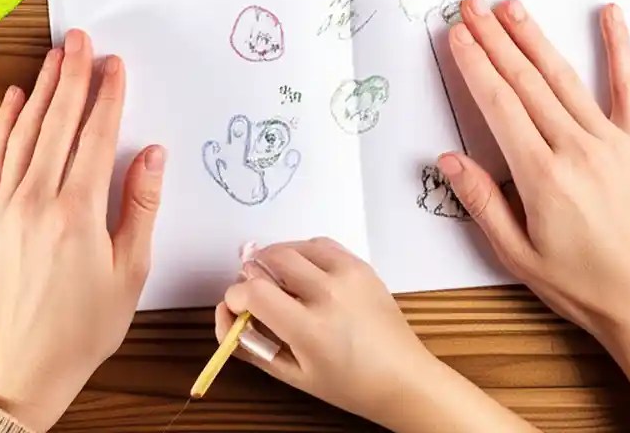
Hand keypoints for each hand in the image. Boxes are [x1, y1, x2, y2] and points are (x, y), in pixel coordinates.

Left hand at [0, 29, 165, 431]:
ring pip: (25, 132)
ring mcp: (8, 206)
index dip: (108, 96)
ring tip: (57, 54)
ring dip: (42, 89)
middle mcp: (36, 202)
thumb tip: (151, 154)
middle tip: (82, 39)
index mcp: (77, 215)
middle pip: (57, 123)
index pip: (95, 137)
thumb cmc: (85, 325)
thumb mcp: (131, 270)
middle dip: (73, 76)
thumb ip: (141, 206)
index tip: (116, 65)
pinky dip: (6, 123)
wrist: (27, 364)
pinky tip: (16, 97)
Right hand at [216, 239, 534, 432]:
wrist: (402, 377)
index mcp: (309, 329)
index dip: (235, 296)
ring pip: (294, 246)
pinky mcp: (361, 266)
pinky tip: (302, 272)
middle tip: (252, 287)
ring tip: (274, 278)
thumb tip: (227, 315)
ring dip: (275, 257)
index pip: (254, 292)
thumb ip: (252, 345)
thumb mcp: (292, 375)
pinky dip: (303, 252)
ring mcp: (348, 275)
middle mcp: (328, 294)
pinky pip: (321, 244)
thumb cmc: (347, 384)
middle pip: (271, 258)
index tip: (237, 305)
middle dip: (252, 271)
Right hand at [437, 0, 629, 432]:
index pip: (499, 105)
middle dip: (494, 39)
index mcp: (543, 177)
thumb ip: (482, 203)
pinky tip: (611, 16)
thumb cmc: (583, 286)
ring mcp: (611, 143)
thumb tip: (450, 160)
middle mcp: (578, 150)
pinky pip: (627, 88)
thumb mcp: (517, 255)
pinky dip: (619, 49)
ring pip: (564, 78)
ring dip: (535, 38)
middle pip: (526, 81)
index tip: (456, 36)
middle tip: (471, 6)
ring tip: (511, 6)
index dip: (475, 65)